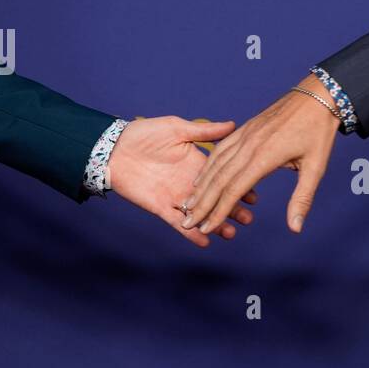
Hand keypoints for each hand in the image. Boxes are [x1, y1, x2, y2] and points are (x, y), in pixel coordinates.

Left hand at [108, 116, 256, 246]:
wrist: (114, 148)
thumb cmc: (143, 133)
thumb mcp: (177, 128)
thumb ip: (204, 131)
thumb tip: (232, 125)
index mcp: (197, 163)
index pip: (222, 178)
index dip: (238, 186)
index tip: (254, 196)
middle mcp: (190, 182)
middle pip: (215, 199)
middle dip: (232, 209)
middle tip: (248, 219)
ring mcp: (176, 197)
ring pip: (200, 214)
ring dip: (215, 224)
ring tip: (230, 234)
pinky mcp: (161, 207)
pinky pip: (178, 224)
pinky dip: (191, 234)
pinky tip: (205, 242)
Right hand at [185, 74, 339, 234]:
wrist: (317, 96)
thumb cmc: (318, 132)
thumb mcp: (316, 168)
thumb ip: (302, 199)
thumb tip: (296, 229)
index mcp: (264, 156)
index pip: (235, 189)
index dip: (219, 211)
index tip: (206, 228)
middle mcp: (249, 145)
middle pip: (218, 179)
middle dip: (202, 203)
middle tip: (187, 222)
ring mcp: (244, 135)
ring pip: (215, 163)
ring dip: (200, 186)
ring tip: (189, 204)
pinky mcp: (245, 128)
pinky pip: (220, 149)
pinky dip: (207, 166)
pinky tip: (202, 177)